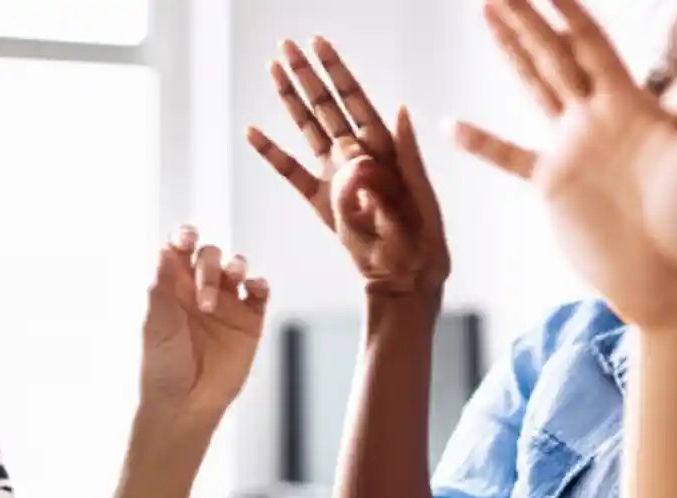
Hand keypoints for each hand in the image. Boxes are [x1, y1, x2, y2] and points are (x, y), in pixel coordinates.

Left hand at [139, 227, 269, 432]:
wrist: (186, 404)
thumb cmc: (163, 367)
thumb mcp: (157, 324)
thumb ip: (163, 286)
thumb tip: (166, 250)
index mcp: (173, 287)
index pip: (180, 249)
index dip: (185, 236)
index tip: (188, 239)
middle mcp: (200, 290)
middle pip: (210, 255)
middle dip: (210, 266)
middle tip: (204, 301)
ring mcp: (226, 305)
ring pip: (237, 267)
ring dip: (237, 266)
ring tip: (234, 280)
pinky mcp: (249, 322)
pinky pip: (259, 293)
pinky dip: (260, 284)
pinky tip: (254, 287)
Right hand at [246, 36, 447, 296]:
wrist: (406, 277)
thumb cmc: (422, 237)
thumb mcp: (420, 193)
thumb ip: (406, 154)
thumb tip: (398, 109)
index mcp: (383, 150)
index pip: (355, 100)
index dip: (336, 70)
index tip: (318, 42)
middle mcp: (356, 157)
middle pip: (326, 107)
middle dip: (306, 75)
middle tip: (285, 44)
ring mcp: (336, 178)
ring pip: (307, 130)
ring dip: (290, 100)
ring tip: (272, 69)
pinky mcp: (322, 203)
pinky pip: (292, 174)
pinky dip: (272, 153)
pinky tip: (253, 132)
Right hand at [454, 0, 676, 326]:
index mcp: (632, 104)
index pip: (592, 46)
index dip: (568, 14)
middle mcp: (598, 118)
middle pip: (554, 54)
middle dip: (526, 19)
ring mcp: (574, 150)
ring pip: (534, 87)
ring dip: (510, 52)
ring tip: (486, 14)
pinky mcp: (556, 186)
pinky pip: (512, 159)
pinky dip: (482, 145)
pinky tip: (451, 127)